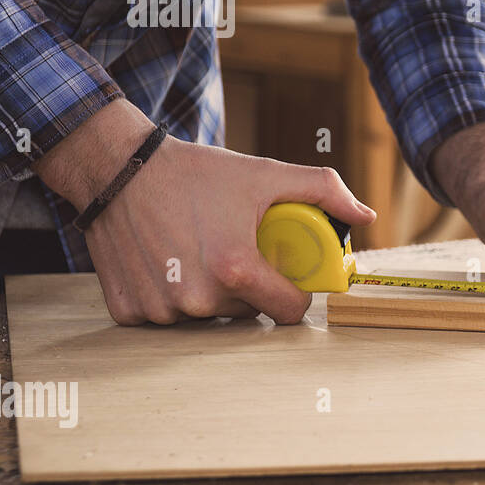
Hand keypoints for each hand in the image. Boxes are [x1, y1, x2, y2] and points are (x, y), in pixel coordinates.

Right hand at [35, 100, 375, 324]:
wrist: (117, 168)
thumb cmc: (195, 173)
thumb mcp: (265, 174)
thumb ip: (323, 190)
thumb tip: (367, 216)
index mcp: (235, 269)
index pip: (288, 311)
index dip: (294, 294)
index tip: (286, 276)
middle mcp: (197, 297)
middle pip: (247, 313)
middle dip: (250, 287)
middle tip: (236, 250)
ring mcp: (161, 309)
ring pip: (208, 316)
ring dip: (210, 293)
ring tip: (199, 252)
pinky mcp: (130, 313)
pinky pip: (168, 316)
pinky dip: (171, 296)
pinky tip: (166, 262)